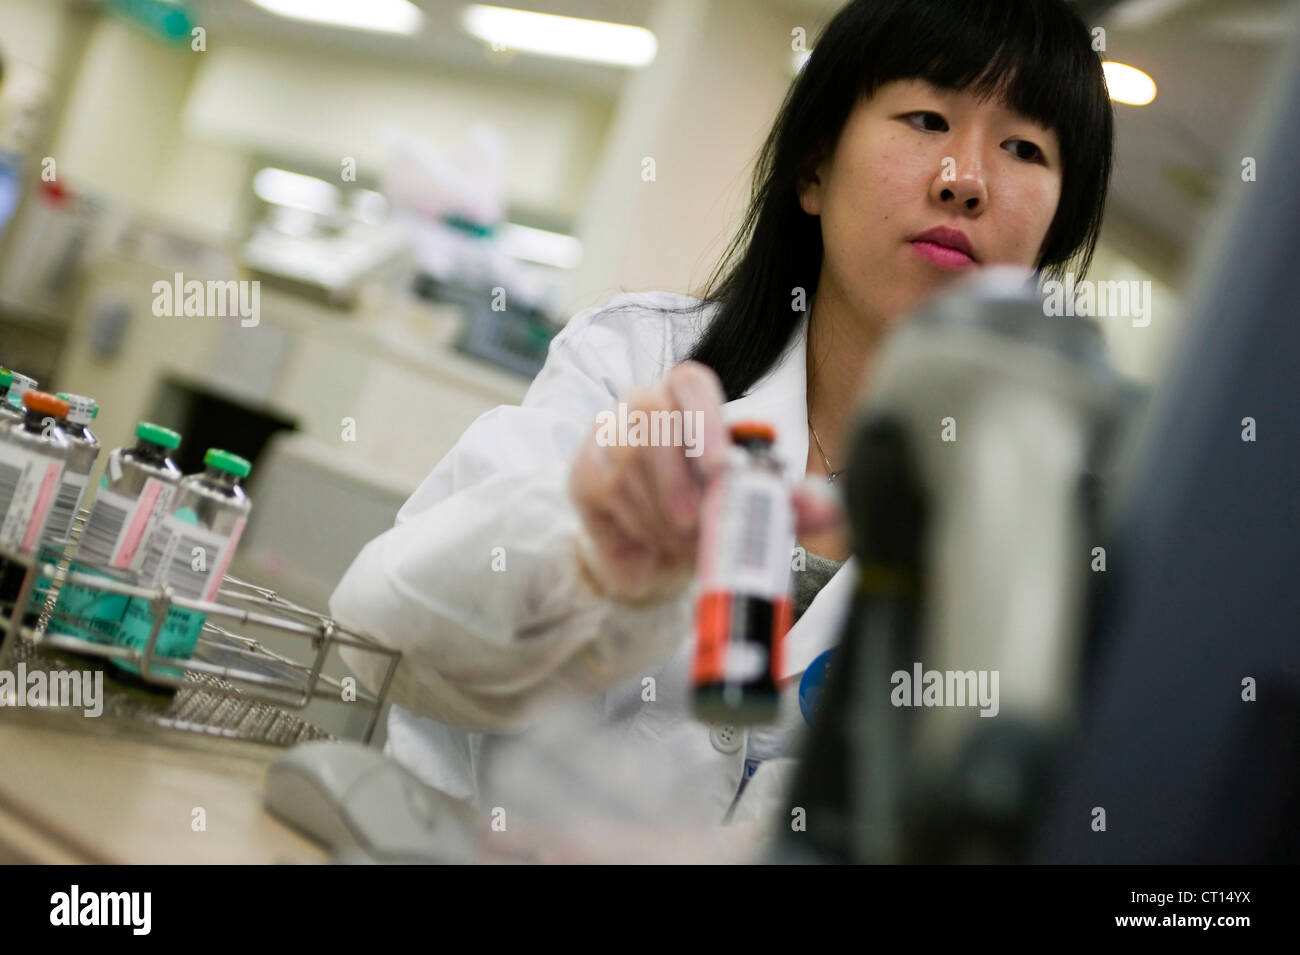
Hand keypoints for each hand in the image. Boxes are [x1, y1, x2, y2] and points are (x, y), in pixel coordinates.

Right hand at [569, 361, 847, 602]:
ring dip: (660, 506)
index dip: (705, 419)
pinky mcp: (582, 470)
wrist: (657, 563)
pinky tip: (652, 535)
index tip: (720, 469)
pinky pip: (605, 485)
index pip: (691, 379)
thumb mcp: (755, 512)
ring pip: (627, 454)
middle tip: (698, 522)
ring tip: (681, 537)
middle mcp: (643, 405)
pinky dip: (636, 519)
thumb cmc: (707, 520)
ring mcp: (607, 434)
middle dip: (678, 476)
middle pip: (649, 410)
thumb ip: (792, 505)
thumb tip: (828, 507)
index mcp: (689, 401)